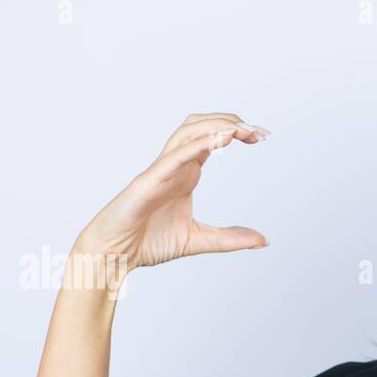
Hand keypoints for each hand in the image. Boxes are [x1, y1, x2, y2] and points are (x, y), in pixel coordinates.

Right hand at [73, 112, 269, 272]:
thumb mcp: (198, 240)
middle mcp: (174, 166)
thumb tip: (263, 241)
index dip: (236, 133)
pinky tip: (219, 140)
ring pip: (187, 133)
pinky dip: (197, 144)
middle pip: (201, 127)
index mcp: (186, 174)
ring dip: (216, 126)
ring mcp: (160, 170)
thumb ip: (229, 239)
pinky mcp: (148, 181)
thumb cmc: (147, 242)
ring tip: (242, 129)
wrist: (113, 254)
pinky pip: (173, 156)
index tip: (261, 136)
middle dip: (230, 122)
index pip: (212, 140)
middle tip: (258, 131)